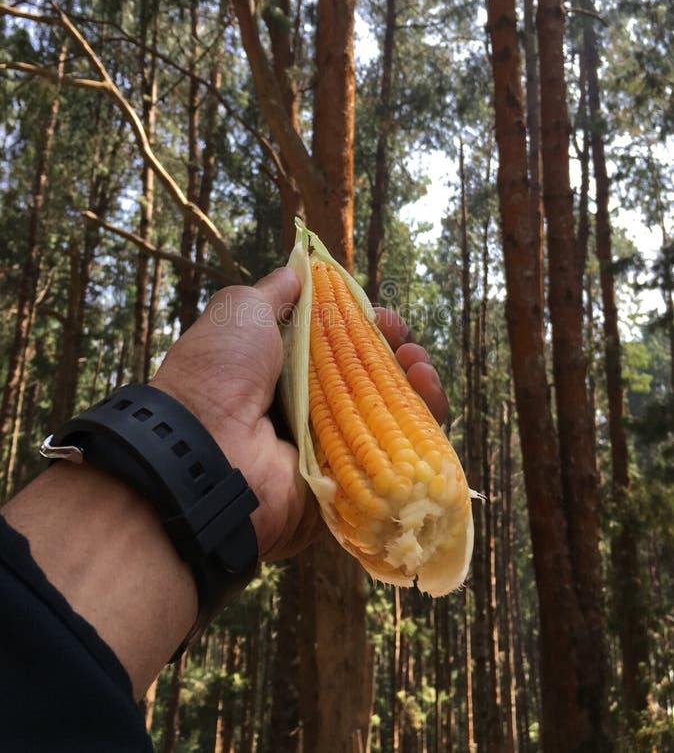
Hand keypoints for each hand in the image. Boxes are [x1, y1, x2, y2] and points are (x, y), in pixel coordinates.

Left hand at [151, 269, 449, 562]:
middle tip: (405, 345)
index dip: (367, 329)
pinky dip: (422, 426)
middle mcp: (307, 411)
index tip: (382, 316)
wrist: (206, 450)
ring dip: (414, 387)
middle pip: (370, 382)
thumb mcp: (240, 311)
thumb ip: (275, 291)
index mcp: (281, 372)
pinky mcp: (349, 485)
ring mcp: (329, 450)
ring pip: (389, 418)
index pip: (339, 349)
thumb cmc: (219, 373)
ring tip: (419, 366)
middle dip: (396, 357)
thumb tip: (298, 268)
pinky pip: (397, 459)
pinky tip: (426, 394)